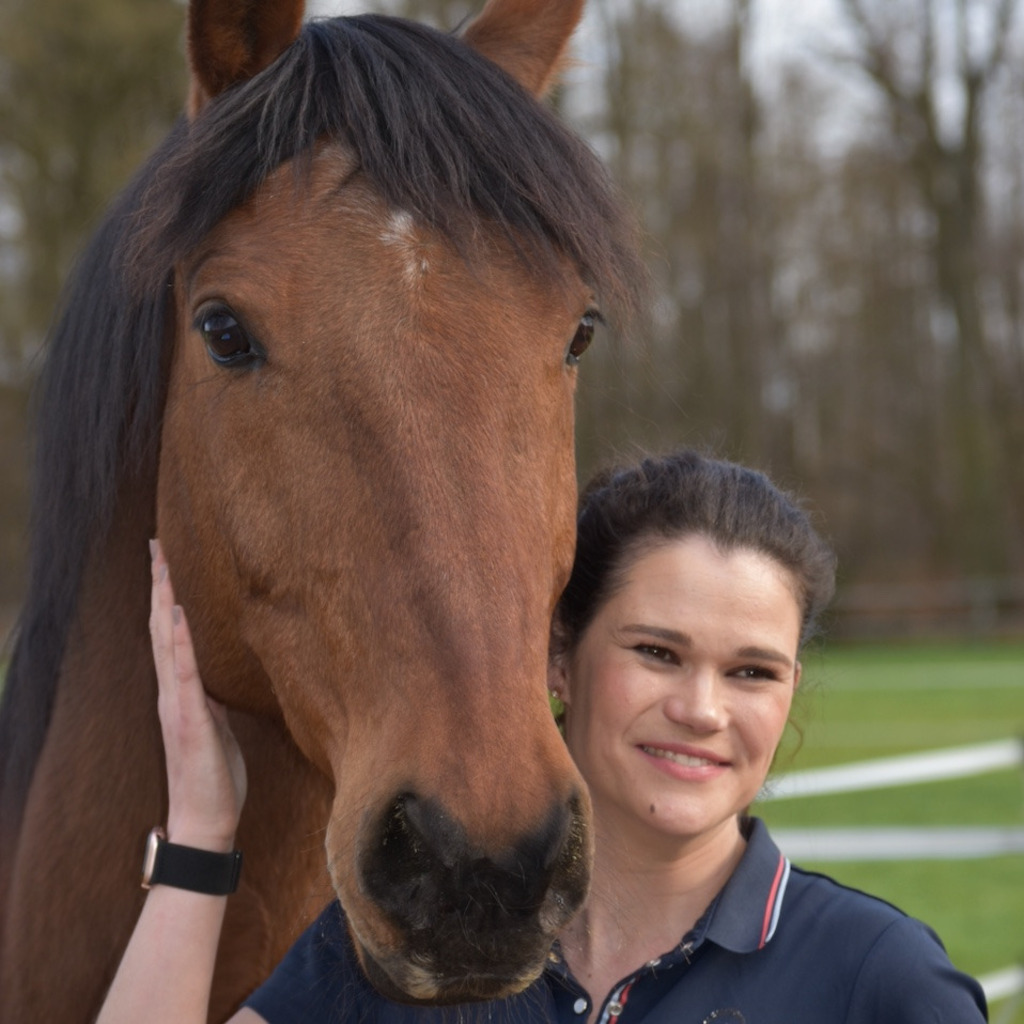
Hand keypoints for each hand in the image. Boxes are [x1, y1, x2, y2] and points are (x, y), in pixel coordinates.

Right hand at [149, 540, 246, 851]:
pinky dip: (179, 643)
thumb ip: (212, 698)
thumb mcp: (218, 725)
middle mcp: (172, 691)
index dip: (166, 596)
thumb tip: (218, 678)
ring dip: (164, 601)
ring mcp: (178, 704)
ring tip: (162, 564)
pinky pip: (184, 674)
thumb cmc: (214, 776)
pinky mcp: (190, 719)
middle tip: (156, 544)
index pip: (169, 634)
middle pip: (160, 626)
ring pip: (166, 642)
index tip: (165, 560)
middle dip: (159, 584)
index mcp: (181, 691)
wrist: (206, 819)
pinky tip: (177, 616)